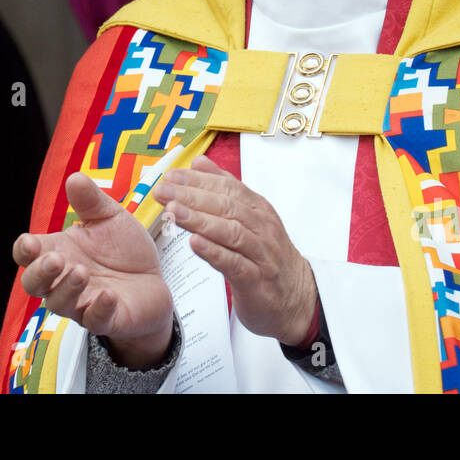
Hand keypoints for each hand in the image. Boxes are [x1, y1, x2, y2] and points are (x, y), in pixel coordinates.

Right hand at [13, 172, 173, 367]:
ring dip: (67, 288)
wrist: (154, 281)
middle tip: (55, 259)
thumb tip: (74, 178)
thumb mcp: (110, 218)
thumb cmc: (123, 250)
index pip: (28, 254)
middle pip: (33, 284)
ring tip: (81, 271)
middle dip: (39, 272)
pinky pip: (95, 320)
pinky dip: (98, 309)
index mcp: (59, 251)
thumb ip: (91, 201)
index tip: (30, 242)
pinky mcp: (106, 319)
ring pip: (59, 303)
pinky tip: (108, 295)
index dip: (24, 250)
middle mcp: (63, 280)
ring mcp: (82, 303)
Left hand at [152, 155, 317, 345]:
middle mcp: (261, 227)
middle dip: (191, 196)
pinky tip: (194, 244)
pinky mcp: (257, 280)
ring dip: (199, 220)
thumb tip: (199, 162)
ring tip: (173, 212)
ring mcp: (261, 253)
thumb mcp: (249, 216)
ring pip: (230, 232)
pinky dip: (214, 253)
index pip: (226, 186)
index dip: (197, 180)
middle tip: (163, 191)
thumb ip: (224, 188)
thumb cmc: (266, 255)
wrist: (296, 297)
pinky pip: (235, 263)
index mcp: (257, 208)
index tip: (170, 175)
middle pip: (226, 206)